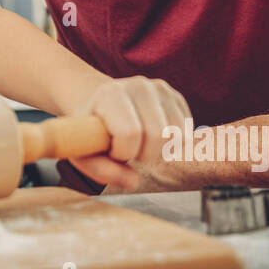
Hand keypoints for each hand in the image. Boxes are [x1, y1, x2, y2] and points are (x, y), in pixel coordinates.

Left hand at [61, 76, 192, 191]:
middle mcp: (139, 86)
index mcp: (111, 94)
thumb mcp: (82, 150)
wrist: (97, 102)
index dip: (122, 153)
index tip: (111, 150)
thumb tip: (134, 182)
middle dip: (143, 154)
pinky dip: (172, 144)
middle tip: (127, 150)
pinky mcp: (175, 97)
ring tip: (140, 143)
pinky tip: (152, 138)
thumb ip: (101, 169)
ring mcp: (160, 89)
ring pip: (178, 136)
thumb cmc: (89, 129)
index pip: (130, 134)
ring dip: (159, 150)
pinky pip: (187, 132)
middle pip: (158, 135)